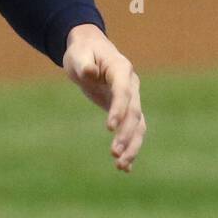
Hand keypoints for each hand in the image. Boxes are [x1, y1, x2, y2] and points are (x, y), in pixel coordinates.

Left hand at [62, 25, 146, 171]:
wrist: (90, 49)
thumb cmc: (82, 51)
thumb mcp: (78, 55)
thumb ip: (84, 64)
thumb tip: (90, 72)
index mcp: (121, 69)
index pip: (124, 92)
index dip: (119, 110)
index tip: (109, 128)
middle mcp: (132, 85)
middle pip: (134, 113)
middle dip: (126, 134)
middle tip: (114, 153)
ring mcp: (132, 99)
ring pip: (138, 126)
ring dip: (132, 146)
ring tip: (120, 166)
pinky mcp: (126, 110)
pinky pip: (133, 130)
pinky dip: (130, 147)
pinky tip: (124, 168)